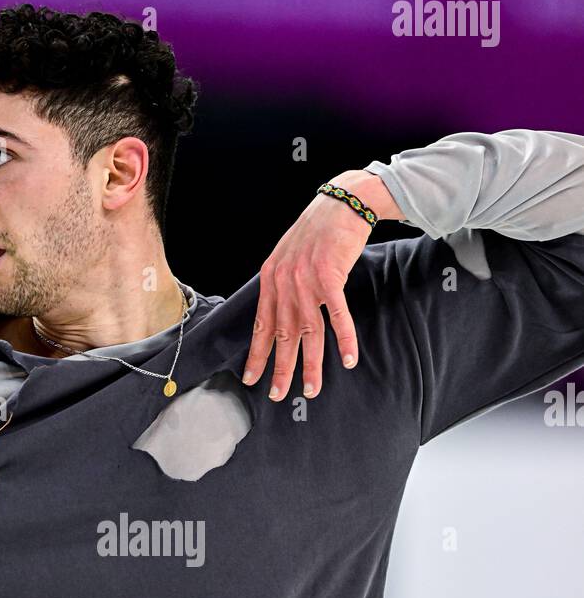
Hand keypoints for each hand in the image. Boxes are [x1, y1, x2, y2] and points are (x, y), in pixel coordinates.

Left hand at [243, 170, 400, 399]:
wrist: (341, 202)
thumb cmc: (318, 231)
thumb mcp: (290, 257)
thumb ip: (283, 285)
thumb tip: (279, 313)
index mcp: (271, 280)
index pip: (261, 325)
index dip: (257, 354)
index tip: (251, 379)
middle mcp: (284, 283)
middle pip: (282, 335)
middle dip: (280, 369)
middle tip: (278, 395)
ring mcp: (306, 280)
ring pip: (308, 332)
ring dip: (311, 364)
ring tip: (311, 389)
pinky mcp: (330, 276)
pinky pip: (338, 315)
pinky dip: (344, 339)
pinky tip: (347, 359)